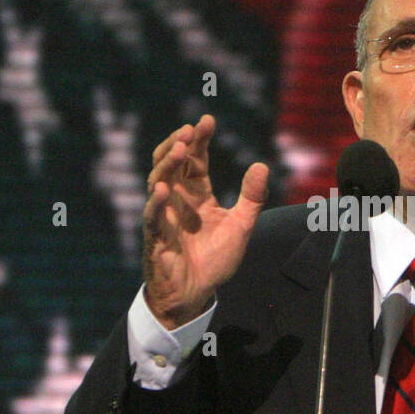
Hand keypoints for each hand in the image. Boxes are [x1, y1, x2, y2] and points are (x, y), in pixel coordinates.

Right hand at [142, 114, 268, 328]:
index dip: (200, 140)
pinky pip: (153, 216)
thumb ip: (252, 198)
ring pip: (158, 181)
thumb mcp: (241, 226)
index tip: (207, 120)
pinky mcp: (156, 237)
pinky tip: (164, 189)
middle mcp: (177, 199)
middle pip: (170, 162)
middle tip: (190, 129)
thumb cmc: (214, 260)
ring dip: (168, 163)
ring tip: (181, 147)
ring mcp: (164, 216)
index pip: (195, 160)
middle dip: (179, 143)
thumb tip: (262, 165)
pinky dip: (156, 202)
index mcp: (196, 194)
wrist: (197, 293)